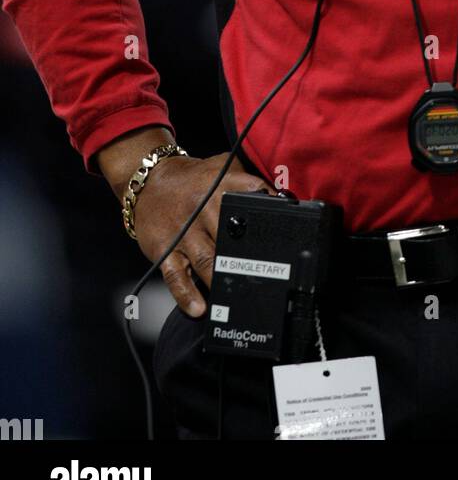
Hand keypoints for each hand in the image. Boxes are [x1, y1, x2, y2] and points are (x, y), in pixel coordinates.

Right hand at [132, 151, 277, 316]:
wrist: (149, 182)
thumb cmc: (193, 181)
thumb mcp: (223, 170)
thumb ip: (250, 184)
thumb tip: (285, 200)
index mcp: (222, 185)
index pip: (252, 195)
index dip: (270, 212)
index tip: (286, 233)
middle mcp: (203, 206)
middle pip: (231, 236)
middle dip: (247, 257)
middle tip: (264, 276)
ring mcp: (183, 229)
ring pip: (207, 259)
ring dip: (222, 280)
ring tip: (237, 298)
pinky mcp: (164, 248)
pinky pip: (176, 275)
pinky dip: (187, 294)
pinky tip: (199, 308)